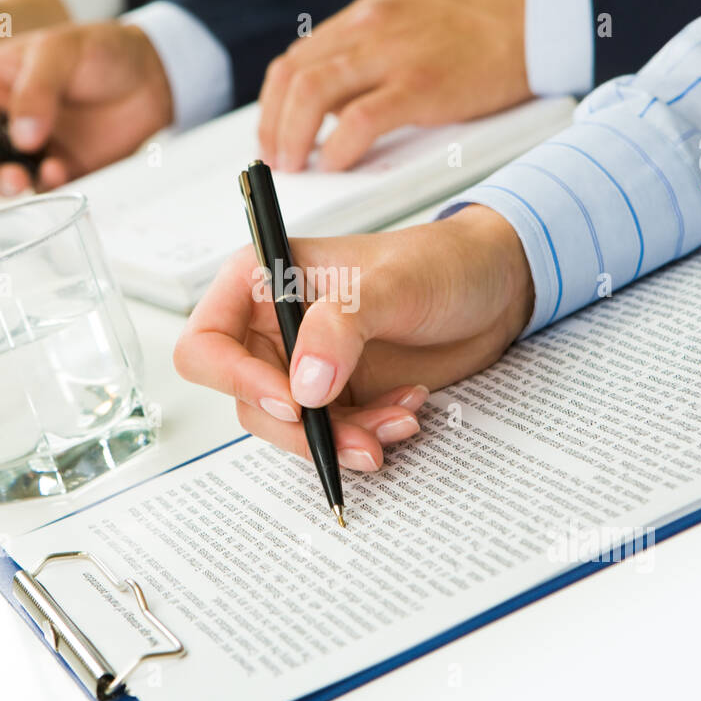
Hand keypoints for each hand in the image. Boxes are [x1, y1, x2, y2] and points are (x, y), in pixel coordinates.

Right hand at [0, 21, 173, 194]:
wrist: (154, 80)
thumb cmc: (99, 51)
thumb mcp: (60, 50)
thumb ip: (36, 88)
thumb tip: (20, 136)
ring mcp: (26, 152)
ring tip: (19, 175)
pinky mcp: (57, 175)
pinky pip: (38, 191)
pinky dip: (43, 187)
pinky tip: (58, 169)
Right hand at [173, 205, 533, 470]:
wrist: (494, 287)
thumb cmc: (439, 261)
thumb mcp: (392, 284)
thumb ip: (342, 328)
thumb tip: (303, 387)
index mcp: (263, 282)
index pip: (206, 343)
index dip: (235, 380)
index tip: (292, 402)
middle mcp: (274, 326)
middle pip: (247, 400)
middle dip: (302, 428)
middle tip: (356, 437)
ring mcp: (305, 365)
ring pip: (291, 427)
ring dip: (342, 438)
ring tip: (398, 420)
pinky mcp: (338, 395)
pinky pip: (332, 436)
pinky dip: (367, 436)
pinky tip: (407, 411)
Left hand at [258, 0, 530, 171]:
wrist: (540, 14)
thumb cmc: (485, 19)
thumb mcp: (414, 11)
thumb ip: (373, 45)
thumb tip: (342, 91)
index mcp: (367, 15)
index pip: (297, 58)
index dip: (275, 102)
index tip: (272, 131)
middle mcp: (369, 30)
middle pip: (292, 76)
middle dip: (272, 124)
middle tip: (275, 158)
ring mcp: (393, 56)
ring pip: (312, 94)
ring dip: (291, 136)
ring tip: (296, 166)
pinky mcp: (421, 86)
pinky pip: (359, 121)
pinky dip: (337, 147)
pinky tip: (335, 164)